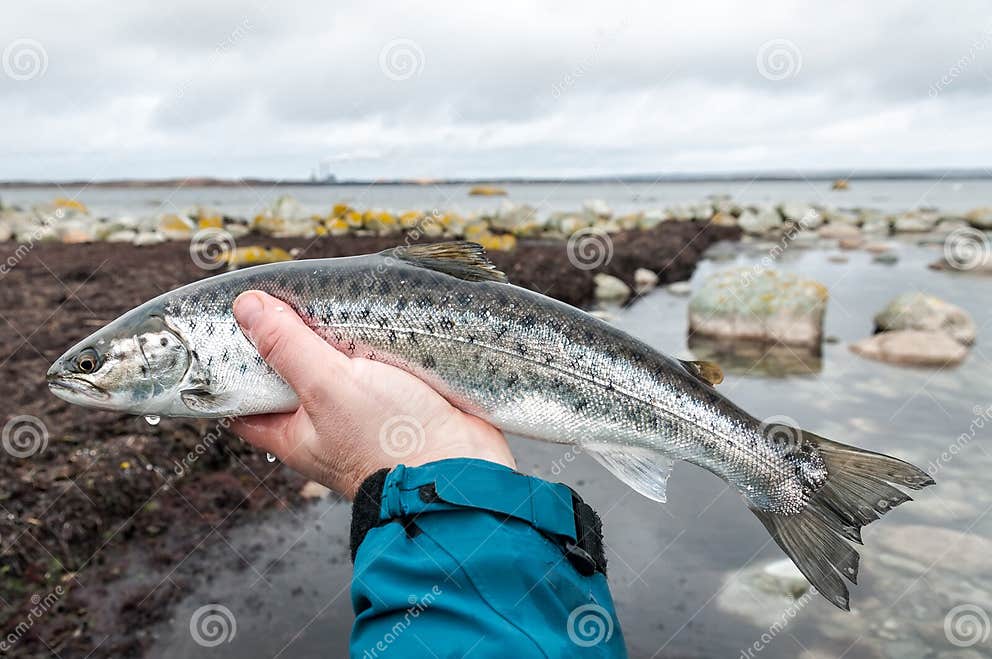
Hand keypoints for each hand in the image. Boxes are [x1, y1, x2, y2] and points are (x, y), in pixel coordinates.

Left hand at [228, 291, 514, 498]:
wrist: (463, 467)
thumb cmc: (390, 442)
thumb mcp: (328, 387)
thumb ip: (287, 346)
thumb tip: (245, 308)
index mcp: (292, 434)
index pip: (244, 401)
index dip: (232, 366)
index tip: (232, 326)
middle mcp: (323, 426)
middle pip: (292, 375)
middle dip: (292, 338)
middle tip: (290, 297)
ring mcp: (362, 413)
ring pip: (338, 366)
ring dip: (339, 336)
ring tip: (333, 298)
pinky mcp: (399, 399)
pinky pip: (378, 365)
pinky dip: (376, 342)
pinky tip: (376, 317)